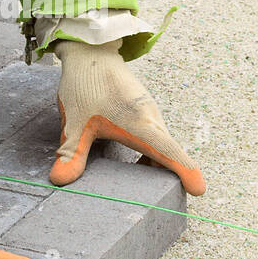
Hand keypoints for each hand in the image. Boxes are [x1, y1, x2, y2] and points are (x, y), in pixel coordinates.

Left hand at [50, 39, 205, 194]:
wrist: (91, 51)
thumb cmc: (86, 84)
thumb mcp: (74, 122)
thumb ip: (70, 153)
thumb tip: (58, 180)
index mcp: (139, 123)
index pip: (168, 151)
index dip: (185, 171)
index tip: (199, 190)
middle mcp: (152, 119)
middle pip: (169, 154)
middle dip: (169, 180)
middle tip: (159, 206)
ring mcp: (151, 114)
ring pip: (162, 147)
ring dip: (157, 168)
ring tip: (142, 191)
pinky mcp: (146, 111)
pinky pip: (156, 138)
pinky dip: (152, 155)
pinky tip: (134, 167)